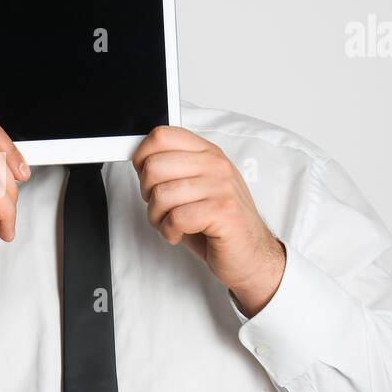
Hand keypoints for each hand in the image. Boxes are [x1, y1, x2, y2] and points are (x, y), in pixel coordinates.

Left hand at [132, 126, 285, 316]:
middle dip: (147, 194)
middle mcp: (216, 165)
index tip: (146, 177)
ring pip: (161, 195)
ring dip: (157, 218)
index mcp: (207, 153)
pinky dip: (170, 231)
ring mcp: (222, 187)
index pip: (162, 136)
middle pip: (154, 166)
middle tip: (162, 208)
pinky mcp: (224, 211)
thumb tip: (139, 160)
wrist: (251, 255)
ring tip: (172, 224)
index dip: (142, 157)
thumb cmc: (217, 223)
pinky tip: (180, 234)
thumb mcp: (194, 188)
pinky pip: (176, 218)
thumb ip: (172, 170)